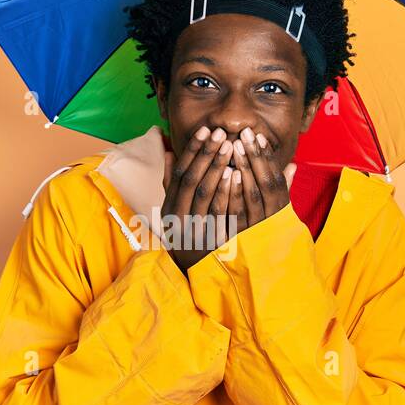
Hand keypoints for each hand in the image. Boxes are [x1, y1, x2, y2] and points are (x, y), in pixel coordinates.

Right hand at [161, 126, 235, 271]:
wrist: (195, 275)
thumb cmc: (188, 237)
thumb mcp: (175, 212)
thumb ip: (172, 183)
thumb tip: (169, 152)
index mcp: (170, 208)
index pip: (180, 173)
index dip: (192, 150)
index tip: (205, 130)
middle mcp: (178, 217)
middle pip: (192, 179)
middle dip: (206, 153)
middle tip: (221, 132)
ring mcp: (194, 228)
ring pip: (204, 193)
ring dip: (216, 167)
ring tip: (230, 145)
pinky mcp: (211, 238)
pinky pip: (219, 212)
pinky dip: (226, 191)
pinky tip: (236, 173)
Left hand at [227, 127, 296, 235]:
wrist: (260, 282)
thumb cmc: (268, 243)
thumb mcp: (279, 218)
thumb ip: (284, 191)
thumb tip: (293, 165)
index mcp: (280, 214)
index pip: (275, 181)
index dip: (266, 159)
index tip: (258, 138)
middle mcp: (270, 221)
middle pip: (263, 184)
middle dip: (253, 158)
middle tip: (244, 133)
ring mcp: (254, 231)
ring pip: (250, 196)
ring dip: (242, 170)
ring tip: (233, 146)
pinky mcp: (237, 240)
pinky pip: (234, 214)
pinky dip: (231, 193)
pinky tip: (226, 173)